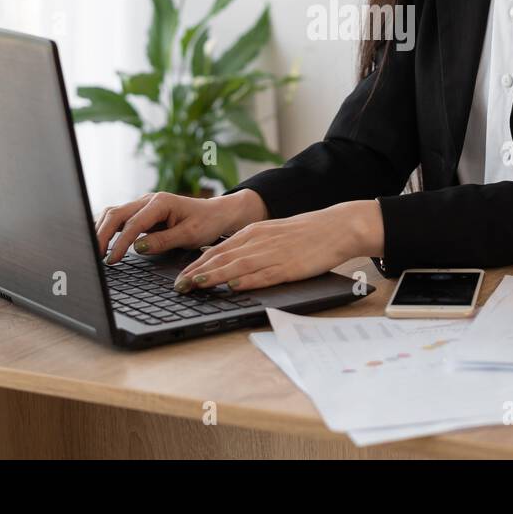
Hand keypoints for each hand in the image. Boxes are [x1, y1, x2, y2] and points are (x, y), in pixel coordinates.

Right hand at [94, 188, 267, 263]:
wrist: (216, 213)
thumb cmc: (206, 222)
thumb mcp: (189, 235)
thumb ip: (164, 241)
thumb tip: (138, 248)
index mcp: (161, 203)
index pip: (133, 224)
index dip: (120, 243)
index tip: (112, 260)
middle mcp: (148, 200)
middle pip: (116, 214)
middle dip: (102, 235)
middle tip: (94, 256)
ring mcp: (143, 204)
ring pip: (114, 213)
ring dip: (101, 230)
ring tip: (94, 251)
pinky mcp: (141, 212)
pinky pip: (119, 217)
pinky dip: (107, 228)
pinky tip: (100, 241)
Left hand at [173, 199, 384, 292]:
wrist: (335, 227)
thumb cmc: (303, 233)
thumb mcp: (269, 233)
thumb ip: (246, 245)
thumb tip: (219, 258)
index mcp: (252, 233)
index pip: (217, 250)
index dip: (196, 265)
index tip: (179, 277)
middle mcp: (258, 242)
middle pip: (221, 258)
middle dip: (197, 273)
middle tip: (177, 286)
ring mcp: (273, 254)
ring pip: (237, 266)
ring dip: (214, 277)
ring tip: (195, 286)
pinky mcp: (289, 267)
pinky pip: (264, 275)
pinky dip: (246, 281)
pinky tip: (233, 286)